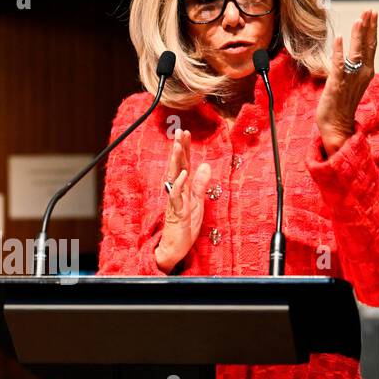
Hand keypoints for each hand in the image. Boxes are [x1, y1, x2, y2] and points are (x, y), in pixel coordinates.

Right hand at [157, 128, 210, 271]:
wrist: (175, 247)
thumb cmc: (185, 226)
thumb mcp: (198, 202)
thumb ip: (201, 184)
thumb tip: (205, 165)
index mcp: (183, 188)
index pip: (184, 164)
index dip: (185, 149)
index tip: (185, 132)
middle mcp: (177, 191)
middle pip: (177, 166)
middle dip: (178, 149)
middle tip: (179, 132)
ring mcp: (175, 201)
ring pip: (173, 177)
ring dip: (176, 162)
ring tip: (178, 146)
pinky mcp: (176, 212)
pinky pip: (176, 196)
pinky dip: (179, 184)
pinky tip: (183, 174)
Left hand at [316, 8, 377, 155]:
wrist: (337, 126)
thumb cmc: (342, 106)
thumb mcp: (351, 84)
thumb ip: (352, 69)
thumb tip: (350, 57)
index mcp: (366, 73)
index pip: (371, 46)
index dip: (371, 29)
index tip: (372, 14)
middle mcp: (362, 74)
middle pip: (368, 45)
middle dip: (369, 26)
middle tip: (370, 10)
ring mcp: (350, 78)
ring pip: (357, 52)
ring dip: (358, 35)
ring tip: (360, 19)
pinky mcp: (337, 83)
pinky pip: (339, 64)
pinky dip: (340, 50)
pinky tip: (339, 38)